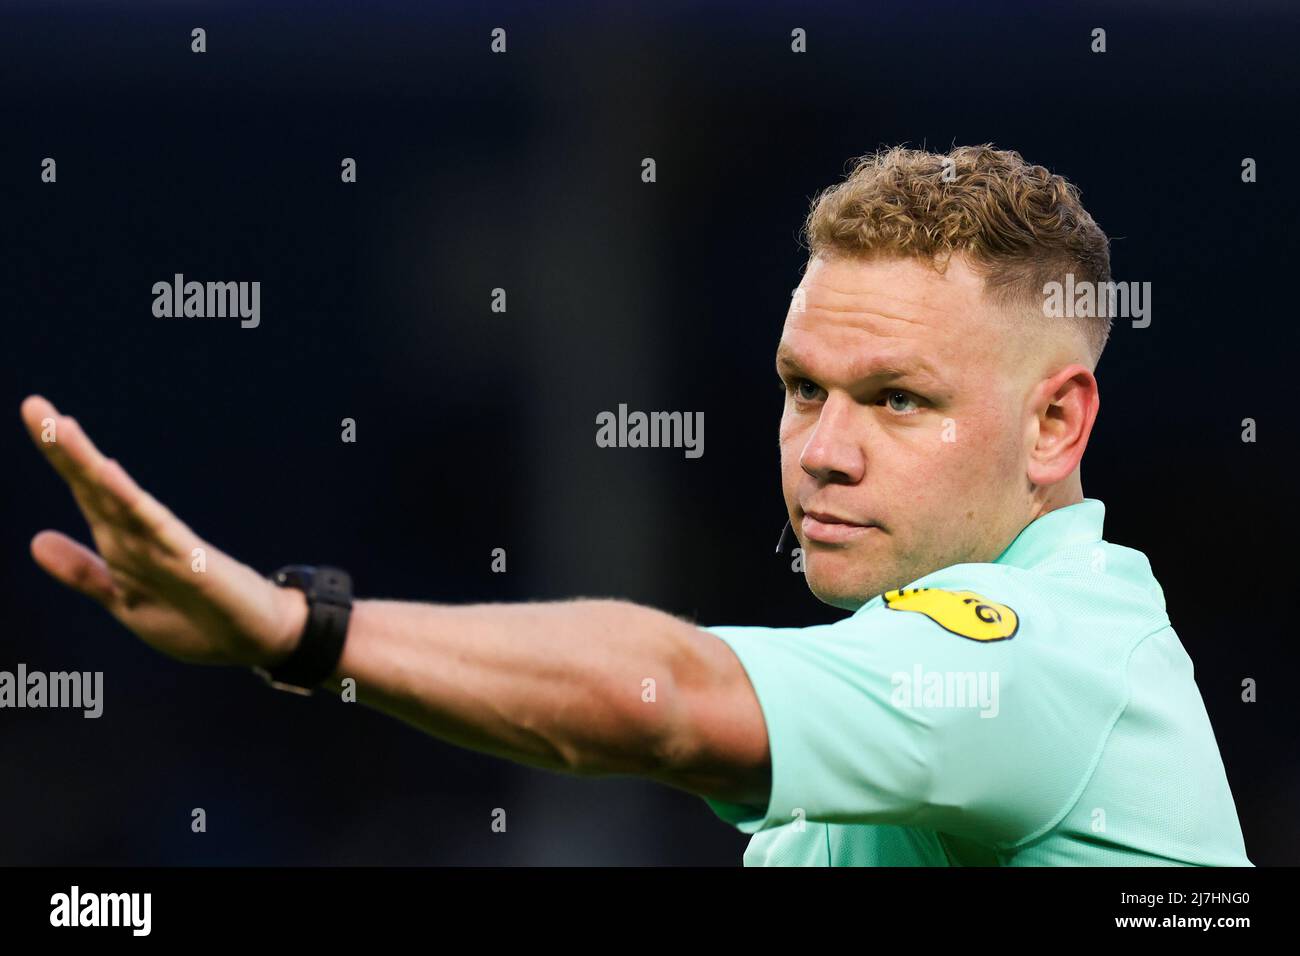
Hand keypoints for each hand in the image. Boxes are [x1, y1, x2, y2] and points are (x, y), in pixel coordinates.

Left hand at [21, 395, 307, 667]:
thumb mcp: (126, 600)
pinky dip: (130, 501)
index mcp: (124, 546)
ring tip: (63, 427)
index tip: (35, 411)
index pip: (87, 494)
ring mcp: (167, 546)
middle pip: (97, 488)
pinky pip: (155, 528)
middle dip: (66, 450)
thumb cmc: (197, 621)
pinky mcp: (192, 561)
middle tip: (33, 405)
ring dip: (89, 465)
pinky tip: (109, 475)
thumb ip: (83, 572)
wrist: (259, 638)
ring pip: (119, 500)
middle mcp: (142, 537)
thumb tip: (35, 539)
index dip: (61, 459)